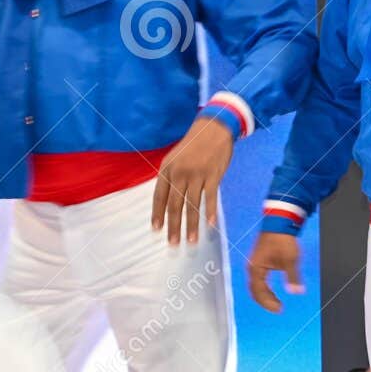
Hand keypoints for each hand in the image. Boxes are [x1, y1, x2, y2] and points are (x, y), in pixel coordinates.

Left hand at [151, 117, 233, 245]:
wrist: (213, 127)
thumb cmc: (195, 144)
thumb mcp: (176, 158)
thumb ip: (172, 177)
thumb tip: (168, 199)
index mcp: (167, 169)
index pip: (159, 197)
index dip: (157, 215)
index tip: (156, 231)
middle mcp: (179, 173)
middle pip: (174, 205)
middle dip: (173, 227)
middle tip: (173, 243)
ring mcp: (196, 174)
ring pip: (192, 205)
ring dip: (191, 225)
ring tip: (191, 241)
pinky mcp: (213, 175)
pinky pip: (210, 197)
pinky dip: (210, 212)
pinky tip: (210, 224)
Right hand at [248, 231, 303, 311]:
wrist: (279, 221)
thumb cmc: (283, 239)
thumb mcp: (290, 259)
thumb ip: (293, 277)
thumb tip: (297, 292)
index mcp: (256, 269)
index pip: (259, 291)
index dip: (268, 302)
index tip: (279, 309)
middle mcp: (252, 268)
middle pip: (254, 291)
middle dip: (265, 301)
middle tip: (278, 309)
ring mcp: (255, 264)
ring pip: (256, 286)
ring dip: (265, 296)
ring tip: (276, 303)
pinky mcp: (260, 261)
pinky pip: (259, 280)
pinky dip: (265, 288)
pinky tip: (272, 292)